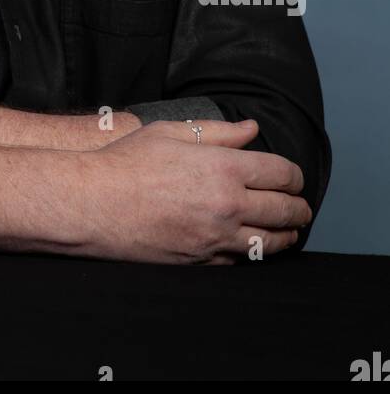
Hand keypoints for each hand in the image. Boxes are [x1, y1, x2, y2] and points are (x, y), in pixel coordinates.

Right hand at [73, 118, 312, 263]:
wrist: (93, 204)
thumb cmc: (126, 162)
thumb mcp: (171, 132)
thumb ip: (217, 132)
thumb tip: (251, 130)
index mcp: (223, 168)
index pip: (281, 174)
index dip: (294, 175)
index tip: (294, 177)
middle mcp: (227, 206)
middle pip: (284, 210)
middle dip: (298, 207)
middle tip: (300, 206)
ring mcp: (215, 239)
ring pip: (269, 243)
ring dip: (285, 235)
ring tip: (289, 230)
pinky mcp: (200, 263)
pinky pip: (239, 261)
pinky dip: (251, 253)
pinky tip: (251, 245)